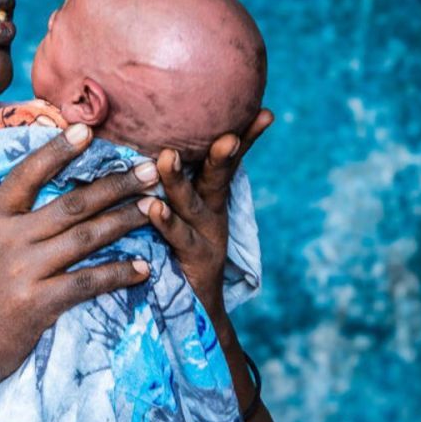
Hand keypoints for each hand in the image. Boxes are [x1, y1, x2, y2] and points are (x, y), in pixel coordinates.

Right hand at [0, 123, 157, 390]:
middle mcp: (7, 241)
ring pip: (86, 237)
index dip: (57, 151)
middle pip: (72, 203)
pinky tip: (144, 267)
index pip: (25, 176)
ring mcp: (24, 272)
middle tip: (150, 169)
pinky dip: (118, 273)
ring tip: (155, 207)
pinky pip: (88, 282)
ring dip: (125, 220)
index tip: (87, 131)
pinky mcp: (39, 305)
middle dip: (115, 183)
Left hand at [139, 109, 273, 310]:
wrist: (197, 309)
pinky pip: (175, 238)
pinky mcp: (189, 261)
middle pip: (218, 178)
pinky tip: (153, 207)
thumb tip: (160, 141)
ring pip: (190, 204)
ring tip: (167, 156)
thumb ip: (180, 182)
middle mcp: (212, 213)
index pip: (231, 161)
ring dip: (178, 181)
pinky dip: (165, 222)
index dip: (248, 137)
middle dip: (224, 155)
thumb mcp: (186, 212)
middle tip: (227, 135)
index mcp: (212, 196)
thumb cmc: (181, 250)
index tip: (267, 112)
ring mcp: (203, 237)